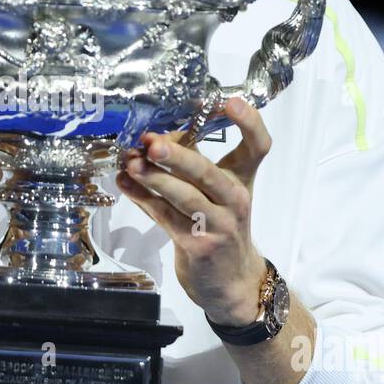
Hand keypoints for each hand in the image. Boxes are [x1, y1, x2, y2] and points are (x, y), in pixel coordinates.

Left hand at [116, 98, 269, 323]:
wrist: (231, 282)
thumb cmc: (220, 226)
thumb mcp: (216, 192)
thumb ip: (192, 163)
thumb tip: (155, 136)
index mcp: (243, 179)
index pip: (258, 147)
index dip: (249, 123)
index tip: (229, 101)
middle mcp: (236, 200)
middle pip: (209, 173)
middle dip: (178, 155)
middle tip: (151, 141)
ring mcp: (218, 225)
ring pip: (184, 197)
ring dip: (153, 178)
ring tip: (131, 162)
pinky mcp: (197, 246)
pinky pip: (165, 217)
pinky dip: (142, 199)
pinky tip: (124, 184)